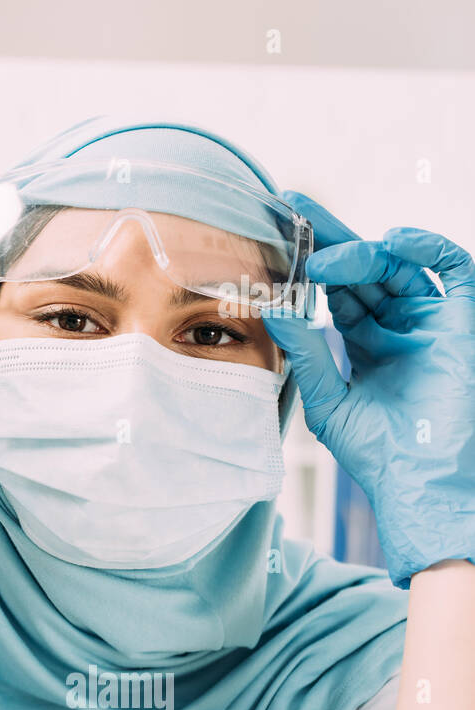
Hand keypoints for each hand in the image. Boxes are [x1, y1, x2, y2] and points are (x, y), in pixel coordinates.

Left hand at [262, 191, 474, 587]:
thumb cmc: (376, 453)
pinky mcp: (462, 321)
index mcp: (366, 342)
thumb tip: (272, 307)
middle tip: (290, 209)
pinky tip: (389, 241)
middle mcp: (398, 325)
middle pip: (361, 268)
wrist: (420, 482)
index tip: (272, 239)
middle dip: (327, 238)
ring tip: (322, 257)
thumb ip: (304, 351)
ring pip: (396, 265)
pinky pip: (452, 268)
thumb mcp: (328, 397)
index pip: (334, 291)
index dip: (305, 266)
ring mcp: (431, 320)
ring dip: (359, 251)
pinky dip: (424, 246)